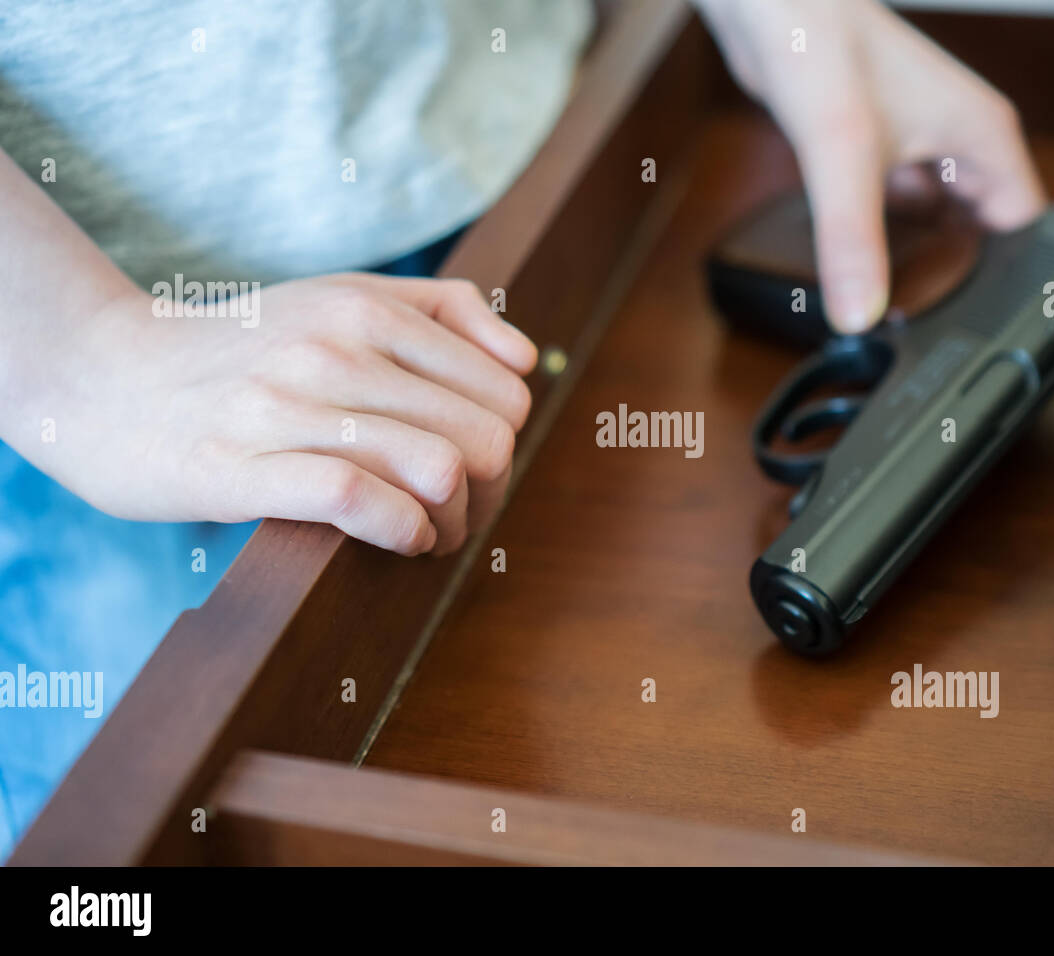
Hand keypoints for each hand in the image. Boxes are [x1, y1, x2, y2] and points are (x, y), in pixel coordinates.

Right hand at [20, 274, 536, 555]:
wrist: (100, 377)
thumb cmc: (241, 350)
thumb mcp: (340, 298)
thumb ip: (441, 310)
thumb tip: (526, 358)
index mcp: (368, 307)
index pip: (507, 390)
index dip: (508, 444)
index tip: (473, 471)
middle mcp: (335, 347)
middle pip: (487, 438)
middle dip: (490, 495)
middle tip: (455, 514)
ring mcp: (287, 405)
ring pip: (440, 468)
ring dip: (453, 524)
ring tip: (427, 533)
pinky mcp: (241, 466)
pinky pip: (364, 501)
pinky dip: (405, 533)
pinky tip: (400, 540)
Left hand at [694, 0, 1045, 331]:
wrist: (769, 5)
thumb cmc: (820, 44)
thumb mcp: (844, 156)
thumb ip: (854, 240)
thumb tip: (861, 312)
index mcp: (983, 135)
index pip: (1028, 223)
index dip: (1013, 275)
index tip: (982, 319)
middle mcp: (960, 137)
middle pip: (986, 227)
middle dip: (962, 272)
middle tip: (927, 315)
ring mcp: (920, 140)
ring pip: (939, 216)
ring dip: (920, 252)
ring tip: (894, 295)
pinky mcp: (877, 144)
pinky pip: (897, 204)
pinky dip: (883, 231)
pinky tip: (858, 257)